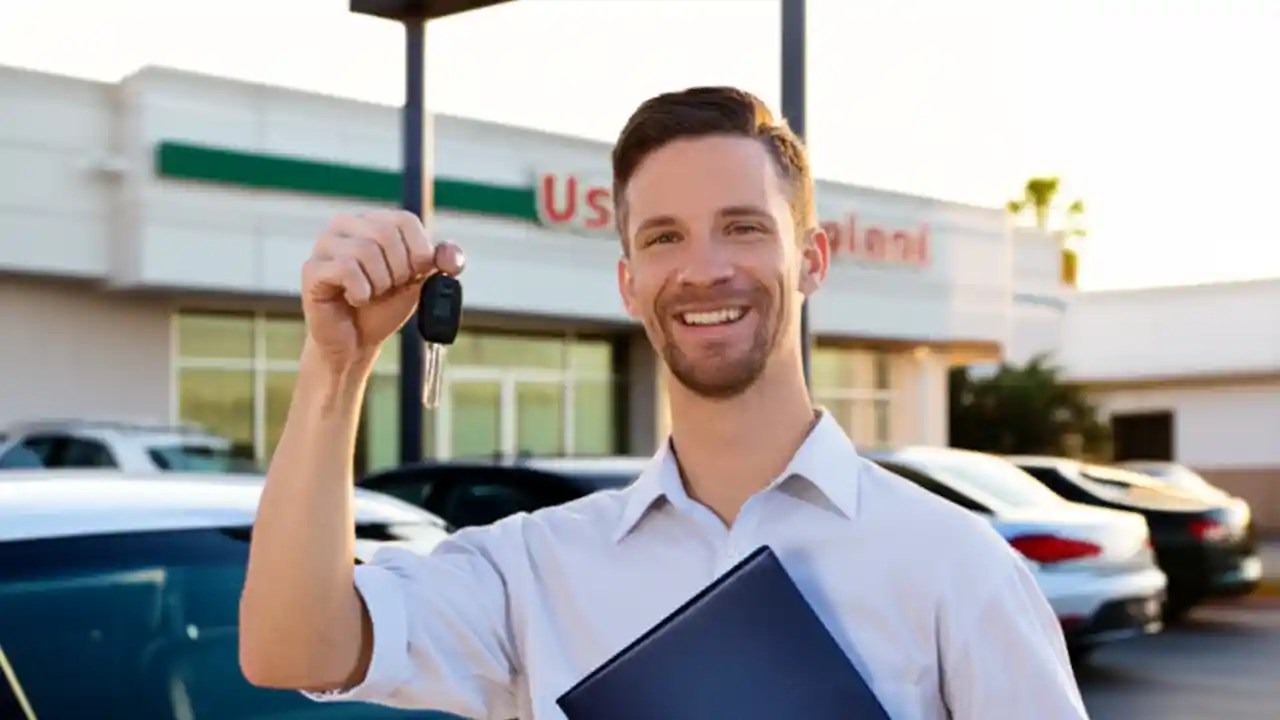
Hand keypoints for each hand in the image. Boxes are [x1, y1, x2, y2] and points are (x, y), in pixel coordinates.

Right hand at [301, 210, 464, 371]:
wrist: (356, 341)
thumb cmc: (384, 306)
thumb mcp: (420, 281)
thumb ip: (439, 263)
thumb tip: (451, 257)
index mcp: (374, 221)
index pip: (405, 220)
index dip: (418, 251)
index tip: (414, 274)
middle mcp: (346, 225)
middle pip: (385, 233)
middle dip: (398, 270)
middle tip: (389, 288)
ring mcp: (325, 245)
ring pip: (365, 251)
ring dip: (379, 284)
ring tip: (372, 295)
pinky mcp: (312, 269)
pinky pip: (345, 269)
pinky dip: (360, 291)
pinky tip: (355, 299)